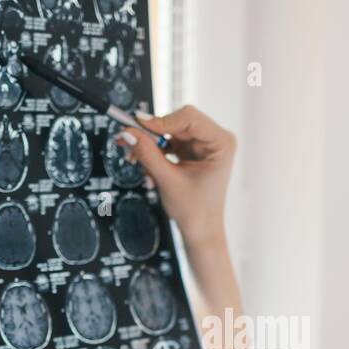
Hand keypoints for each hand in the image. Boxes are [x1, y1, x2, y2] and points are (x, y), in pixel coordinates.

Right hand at [117, 105, 235, 249]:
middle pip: (177, 122)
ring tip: (134, 157)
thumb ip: (148, 154)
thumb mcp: (168, 180)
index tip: (137, 124)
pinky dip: (153, 150)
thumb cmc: (196, 211)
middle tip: (127, 139)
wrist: (200, 230)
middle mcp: (214, 139)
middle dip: (151, 133)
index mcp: (221, 143)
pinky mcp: (190, 151)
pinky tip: (143, 162)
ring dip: (149, 143)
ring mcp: (202, 144)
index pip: (189, 118)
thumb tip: (129, 132)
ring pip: (168, 131)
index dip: (162, 120)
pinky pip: (167, 141)